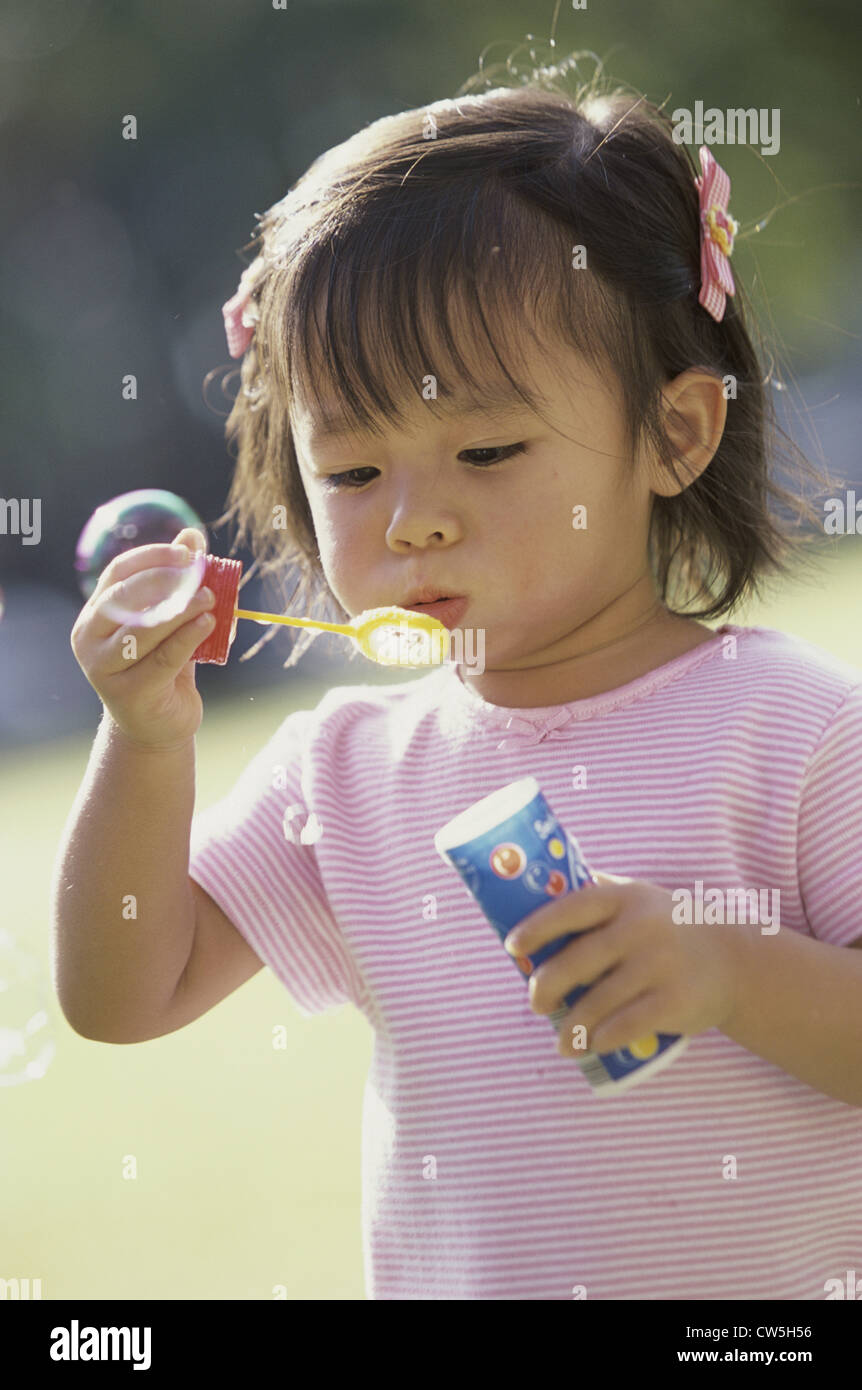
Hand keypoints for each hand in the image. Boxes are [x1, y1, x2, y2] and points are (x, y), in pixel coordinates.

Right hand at [70, 527, 214, 750]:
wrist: (157, 725)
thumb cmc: (163, 667)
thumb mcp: (170, 622)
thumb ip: (178, 583)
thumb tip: (193, 535)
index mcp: (96, 613)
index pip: (118, 572)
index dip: (153, 557)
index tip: (188, 551)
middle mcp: (90, 638)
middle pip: (124, 598)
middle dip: (166, 580)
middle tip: (201, 573)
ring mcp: (104, 668)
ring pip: (143, 630)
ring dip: (180, 610)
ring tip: (210, 599)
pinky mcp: (128, 693)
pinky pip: (162, 658)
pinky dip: (187, 638)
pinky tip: (208, 623)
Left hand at [504, 872, 739, 1057]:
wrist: (734, 959)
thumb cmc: (666, 927)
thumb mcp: (636, 898)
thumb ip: (593, 893)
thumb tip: (529, 891)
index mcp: (624, 898)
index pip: (572, 908)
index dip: (538, 928)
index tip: (513, 948)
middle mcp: (642, 928)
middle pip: (578, 961)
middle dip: (546, 987)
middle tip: (536, 1004)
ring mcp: (661, 965)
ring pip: (599, 1001)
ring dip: (572, 1027)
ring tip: (562, 1042)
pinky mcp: (676, 1001)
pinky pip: (628, 1025)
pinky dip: (603, 1038)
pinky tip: (592, 1045)